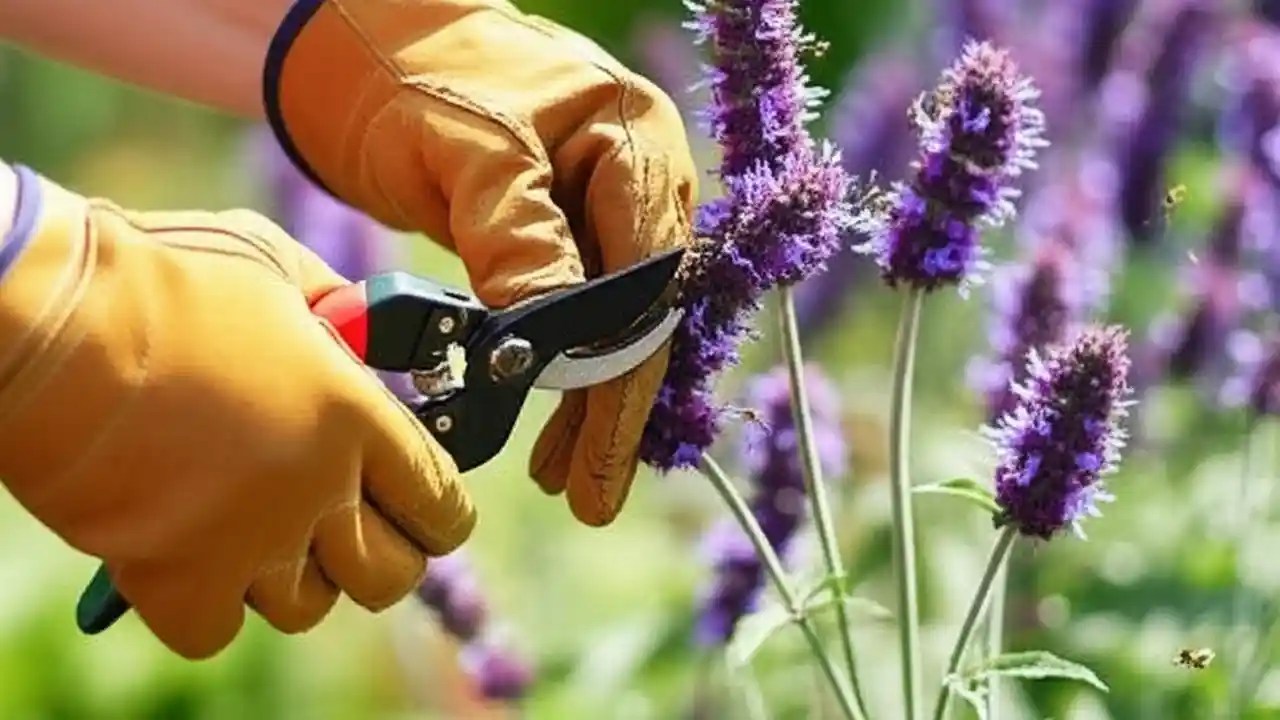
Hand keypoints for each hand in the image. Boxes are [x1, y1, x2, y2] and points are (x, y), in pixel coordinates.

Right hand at [0, 166, 474, 658]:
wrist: (48, 316)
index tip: (421, 507)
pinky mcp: (174, 577)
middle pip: (391, 575)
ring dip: (290, 576)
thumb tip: (364, 334)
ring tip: (255, 526)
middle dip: (380, 556)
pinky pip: (218, 630)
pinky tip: (191, 552)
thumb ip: (338, 312)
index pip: (440, 503)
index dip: (437, 510)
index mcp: (354, 415)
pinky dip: (207, 604)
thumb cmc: (161, 275)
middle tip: (348, 527)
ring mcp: (249, 540)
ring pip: (308, 606)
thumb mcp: (277, 267)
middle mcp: (317, 488)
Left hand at [265, 0, 697, 524]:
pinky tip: (546, 424)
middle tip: (589, 494)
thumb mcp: (466, 151)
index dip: (624, 365)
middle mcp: (637, 175)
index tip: (598, 440)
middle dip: (614, 405)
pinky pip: (578, 314)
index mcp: (634, 138)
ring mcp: (605, 204)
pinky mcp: (564, 230)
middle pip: (642, 309)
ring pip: (613, 322)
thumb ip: (515, 236)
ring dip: (588, 401)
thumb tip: (550, 337)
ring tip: (561, 477)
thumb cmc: (413, 75)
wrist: (366, 44)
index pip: (648, 273)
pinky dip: (559, 370)